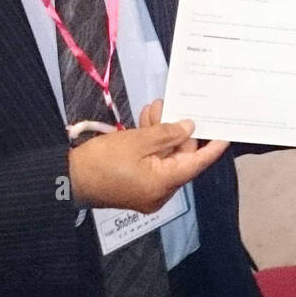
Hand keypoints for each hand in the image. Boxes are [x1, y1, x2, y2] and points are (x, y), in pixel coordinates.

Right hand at [68, 99, 228, 214]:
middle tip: (166, 105)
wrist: (69, 179)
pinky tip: (145, 122)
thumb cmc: (103, 161)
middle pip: (180, 157)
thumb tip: (189, 128)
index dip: (213, 147)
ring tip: (152, 109)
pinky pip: (153, 162)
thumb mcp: (138, 141)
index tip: (226, 133)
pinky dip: (151, 144)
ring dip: (161, 132)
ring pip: (165, 157)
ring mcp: (149, 190)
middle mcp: (162, 191)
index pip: (197, 163)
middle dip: (175, 129)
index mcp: (165, 183)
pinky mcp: (137, 184)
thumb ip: (167, 133)